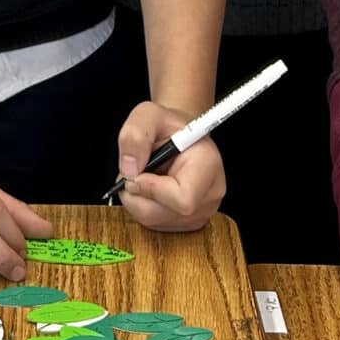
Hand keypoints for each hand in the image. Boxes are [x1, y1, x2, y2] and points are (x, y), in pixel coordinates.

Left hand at [113, 100, 224, 232]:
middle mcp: (210, 192)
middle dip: (136, 195)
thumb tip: (129, 170)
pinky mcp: (191, 221)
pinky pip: (156, 225)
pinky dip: (144, 207)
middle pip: (163, 215)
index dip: (151, 189)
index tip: (137, 173)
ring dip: (138, 200)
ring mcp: (202, 211)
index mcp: (207, 164)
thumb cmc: (167, 126)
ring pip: (155, 221)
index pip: (183, 198)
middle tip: (133, 172)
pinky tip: (150, 189)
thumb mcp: (147, 115)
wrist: (180, 136)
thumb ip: (134, 135)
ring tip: (144, 176)